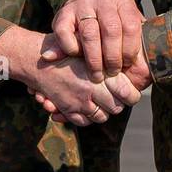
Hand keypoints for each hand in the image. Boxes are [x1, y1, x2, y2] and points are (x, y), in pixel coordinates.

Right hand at [0, 25, 126, 125]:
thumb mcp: (90, 50)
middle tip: (118, 98)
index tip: (132, 94)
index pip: (127, 94)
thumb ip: (109, 61)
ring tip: (103, 101)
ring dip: (103, 111)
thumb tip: (132, 70)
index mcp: (101, 74)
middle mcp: (92, 91)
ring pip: (101, 117)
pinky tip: (89, 107)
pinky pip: (84, 122)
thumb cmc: (67, 50)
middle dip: (118, 104)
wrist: (38, 59)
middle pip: (116, 108)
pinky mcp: (68, 110)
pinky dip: (88, 117)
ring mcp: (79, 103)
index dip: (132, 96)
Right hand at [49, 0, 144, 81]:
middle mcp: (104, 0)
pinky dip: (72, 48)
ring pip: (90, 34)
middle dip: (113, 57)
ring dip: (94, 59)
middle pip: (111, 30)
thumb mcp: (128, 31)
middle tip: (112, 73)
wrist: (85, 11)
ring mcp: (83, 5)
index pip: (131, 26)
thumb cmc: (112, 29)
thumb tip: (146, 72)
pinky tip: (77, 57)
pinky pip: (66, 33)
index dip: (130, 49)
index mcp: (124, 3)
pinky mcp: (64, 13)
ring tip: (97, 74)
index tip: (127, 64)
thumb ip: (138, 46)